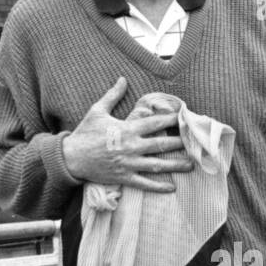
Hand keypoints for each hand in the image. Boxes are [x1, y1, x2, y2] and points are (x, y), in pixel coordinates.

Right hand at [62, 80, 193, 190]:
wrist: (70, 157)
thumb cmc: (84, 133)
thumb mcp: (97, 110)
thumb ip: (113, 95)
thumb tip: (122, 78)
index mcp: (127, 129)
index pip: (155, 122)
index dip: (171, 119)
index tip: (185, 117)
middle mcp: (131, 146)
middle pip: (161, 144)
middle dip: (180, 143)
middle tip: (195, 143)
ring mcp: (128, 163)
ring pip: (157, 165)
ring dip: (175, 165)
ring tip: (190, 165)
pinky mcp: (123, 177)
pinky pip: (144, 183)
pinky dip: (158, 186)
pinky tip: (172, 187)